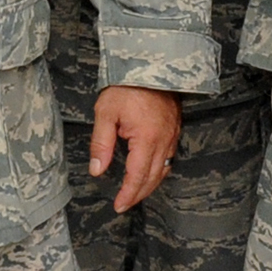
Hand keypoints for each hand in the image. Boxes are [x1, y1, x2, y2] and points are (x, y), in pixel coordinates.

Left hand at [91, 86, 183, 212]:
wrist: (151, 64)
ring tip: (135, 193)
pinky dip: (159, 171)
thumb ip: (101, 144)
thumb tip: (97, 170)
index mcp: (146, 139)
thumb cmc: (127, 86)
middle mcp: (163, 141)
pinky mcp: (175, 129)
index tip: (118, 206)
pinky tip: (150, 173)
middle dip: (138, 194)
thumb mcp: (106, 113)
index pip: (137, 176)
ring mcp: (172, 135)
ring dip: (150, 185)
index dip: (128, 193)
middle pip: (153, 177)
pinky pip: (169, 158)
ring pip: (164, 170)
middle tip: (125, 204)